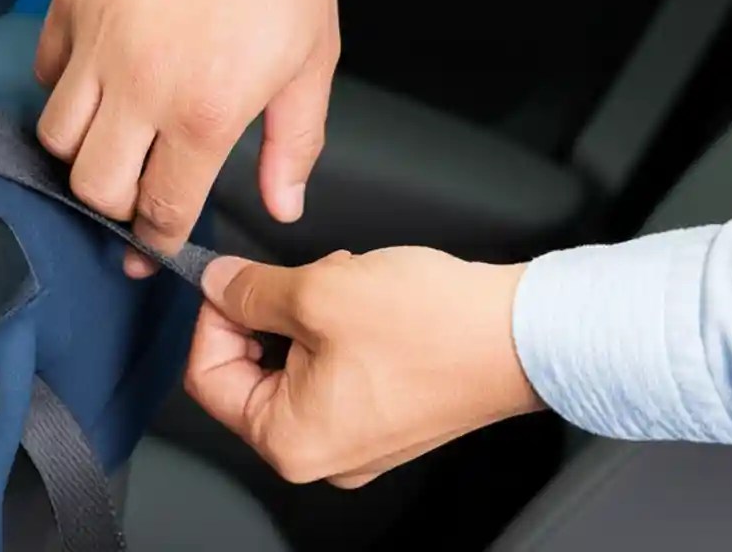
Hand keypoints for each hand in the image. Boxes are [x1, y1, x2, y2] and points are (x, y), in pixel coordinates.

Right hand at [34, 0, 351, 276]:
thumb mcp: (313, 61)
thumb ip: (294, 146)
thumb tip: (283, 207)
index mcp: (206, 108)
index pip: (161, 206)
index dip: (154, 240)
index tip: (148, 250)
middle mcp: (141, 82)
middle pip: (93, 185)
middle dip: (114, 204)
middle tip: (134, 192)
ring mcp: (98, 37)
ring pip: (54, 135)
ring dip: (83, 152)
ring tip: (115, 137)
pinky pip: (45, 70)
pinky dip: (65, 88)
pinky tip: (99, 79)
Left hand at [186, 249, 543, 487]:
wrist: (525, 334)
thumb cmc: (435, 327)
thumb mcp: (317, 291)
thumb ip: (248, 290)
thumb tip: (215, 284)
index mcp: (289, 441)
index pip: (207, 377)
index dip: (215, 319)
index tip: (232, 283)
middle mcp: (321, 455)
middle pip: (251, 374)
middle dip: (270, 313)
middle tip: (302, 277)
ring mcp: (357, 440)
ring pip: (295, 365)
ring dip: (308, 313)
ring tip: (347, 282)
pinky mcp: (388, 418)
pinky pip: (335, 372)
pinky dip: (339, 329)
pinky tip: (369, 300)